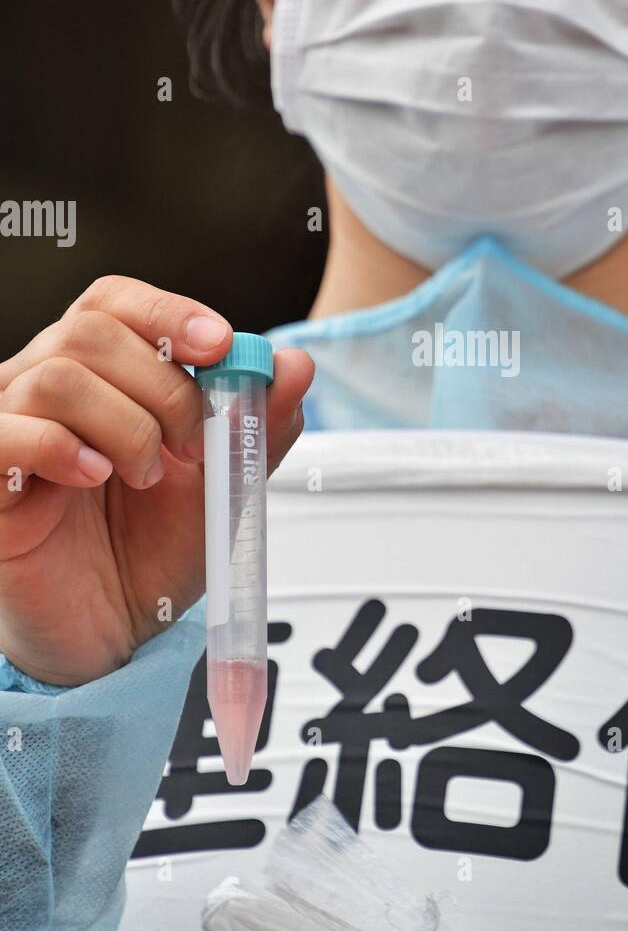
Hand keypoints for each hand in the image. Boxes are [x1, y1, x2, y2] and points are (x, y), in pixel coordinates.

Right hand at [0, 277, 313, 685]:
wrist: (114, 628)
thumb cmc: (154, 547)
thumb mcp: (224, 482)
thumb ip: (257, 425)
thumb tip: (295, 364)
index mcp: (99, 372)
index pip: (115, 302)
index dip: (169, 312)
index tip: (221, 346)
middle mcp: (44, 385)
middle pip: (91, 331)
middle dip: (165, 386)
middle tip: (195, 445)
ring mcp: (9, 427)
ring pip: (59, 377)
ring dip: (126, 426)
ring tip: (146, 476)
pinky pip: (9, 431)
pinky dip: (65, 448)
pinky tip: (95, 476)